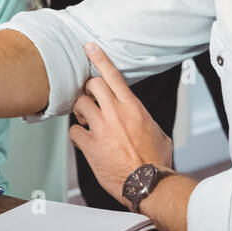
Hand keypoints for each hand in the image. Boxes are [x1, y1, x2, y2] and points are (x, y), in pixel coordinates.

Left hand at [68, 42, 173, 206]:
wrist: (148, 183)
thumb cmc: (156, 161)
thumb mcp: (158, 132)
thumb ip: (144, 119)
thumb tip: (140, 118)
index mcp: (133, 107)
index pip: (113, 75)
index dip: (99, 58)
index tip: (89, 47)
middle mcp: (115, 114)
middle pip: (92, 84)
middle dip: (88, 89)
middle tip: (91, 98)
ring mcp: (101, 129)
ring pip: (80, 104)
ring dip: (81, 111)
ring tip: (88, 121)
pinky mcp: (90, 145)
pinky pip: (73, 131)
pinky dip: (77, 134)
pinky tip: (85, 140)